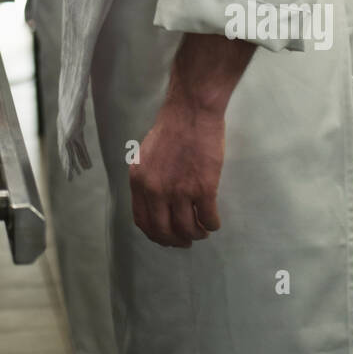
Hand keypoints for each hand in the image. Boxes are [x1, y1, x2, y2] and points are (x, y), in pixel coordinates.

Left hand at [130, 98, 224, 247]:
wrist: (191, 112)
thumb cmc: (171, 129)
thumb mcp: (146, 156)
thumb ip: (147, 180)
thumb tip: (155, 204)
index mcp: (139, 181)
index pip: (143, 221)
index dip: (156, 235)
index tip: (167, 237)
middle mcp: (155, 190)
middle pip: (164, 231)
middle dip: (177, 241)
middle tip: (187, 240)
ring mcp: (179, 191)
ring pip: (188, 229)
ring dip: (197, 234)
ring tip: (202, 230)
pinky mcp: (203, 188)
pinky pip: (208, 219)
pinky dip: (212, 225)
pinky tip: (213, 221)